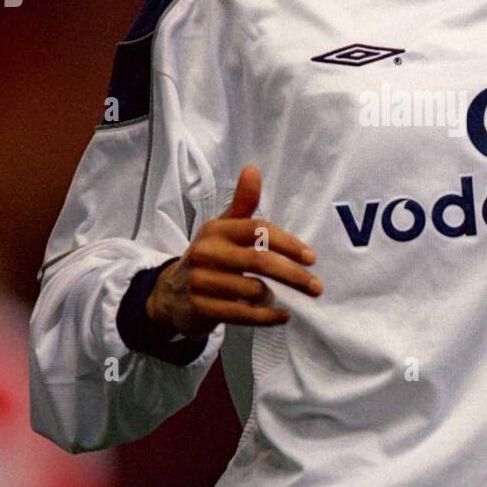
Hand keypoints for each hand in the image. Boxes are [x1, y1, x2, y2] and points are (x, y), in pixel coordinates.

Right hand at [145, 165, 321, 336]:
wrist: (170, 294)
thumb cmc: (209, 257)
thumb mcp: (222, 228)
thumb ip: (243, 204)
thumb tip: (253, 169)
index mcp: (216, 230)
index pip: (257, 230)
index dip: (287, 243)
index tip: (311, 258)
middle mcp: (206, 253)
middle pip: (258, 262)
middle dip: (293, 275)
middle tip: (316, 287)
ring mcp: (200, 281)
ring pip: (252, 290)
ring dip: (274, 296)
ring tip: (282, 298)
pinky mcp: (200, 308)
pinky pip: (241, 314)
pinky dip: (266, 317)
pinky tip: (282, 316)